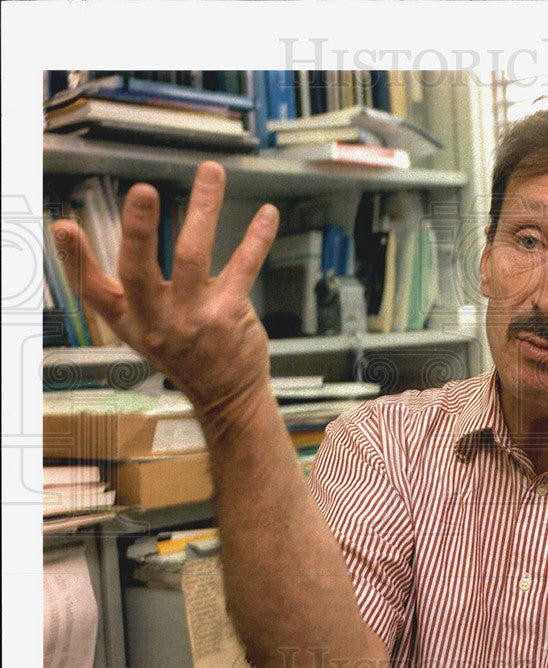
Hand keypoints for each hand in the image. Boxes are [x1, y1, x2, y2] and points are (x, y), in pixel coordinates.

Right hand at [52, 162, 279, 414]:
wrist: (226, 396)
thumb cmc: (184, 354)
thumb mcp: (142, 330)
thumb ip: (122, 290)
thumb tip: (85, 234)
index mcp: (131, 319)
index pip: (93, 290)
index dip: (75, 259)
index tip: (63, 227)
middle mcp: (157, 319)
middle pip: (139, 270)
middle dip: (139, 229)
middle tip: (143, 190)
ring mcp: (194, 318)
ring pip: (194, 256)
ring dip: (203, 209)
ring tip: (211, 173)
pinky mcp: (229, 315)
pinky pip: (242, 268)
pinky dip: (256, 238)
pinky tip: (267, 214)